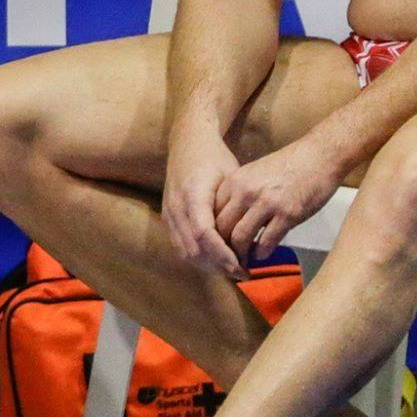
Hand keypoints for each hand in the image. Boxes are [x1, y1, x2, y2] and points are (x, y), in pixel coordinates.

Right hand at [163, 130, 243, 276]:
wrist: (187, 142)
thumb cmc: (215, 158)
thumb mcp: (232, 178)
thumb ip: (234, 208)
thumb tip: (248, 238)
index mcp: (193, 194)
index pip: (205, 235)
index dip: (223, 255)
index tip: (243, 267)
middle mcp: (177, 206)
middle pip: (194, 248)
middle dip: (218, 266)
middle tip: (243, 274)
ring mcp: (169, 212)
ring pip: (185, 251)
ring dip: (208, 265)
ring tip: (232, 269)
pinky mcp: (167, 216)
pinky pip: (180, 245)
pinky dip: (198, 257)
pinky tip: (216, 259)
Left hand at [213, 140, 339, 268]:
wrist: (319, 155)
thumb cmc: (288, 165)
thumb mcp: (253, 173)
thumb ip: (238, 194)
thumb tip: (229, 220)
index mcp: (234, 181)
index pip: (211, 213)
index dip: (211, 232)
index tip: (215, 244)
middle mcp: (245, 192)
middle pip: (221, 228)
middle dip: (222, 248)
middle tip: (227, 258)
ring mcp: (266, 203)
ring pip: (241, 238)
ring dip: (241, 255)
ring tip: (243, 262)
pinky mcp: (288, 214)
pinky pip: (267, 241)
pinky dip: (262, 253)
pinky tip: (262, 256)